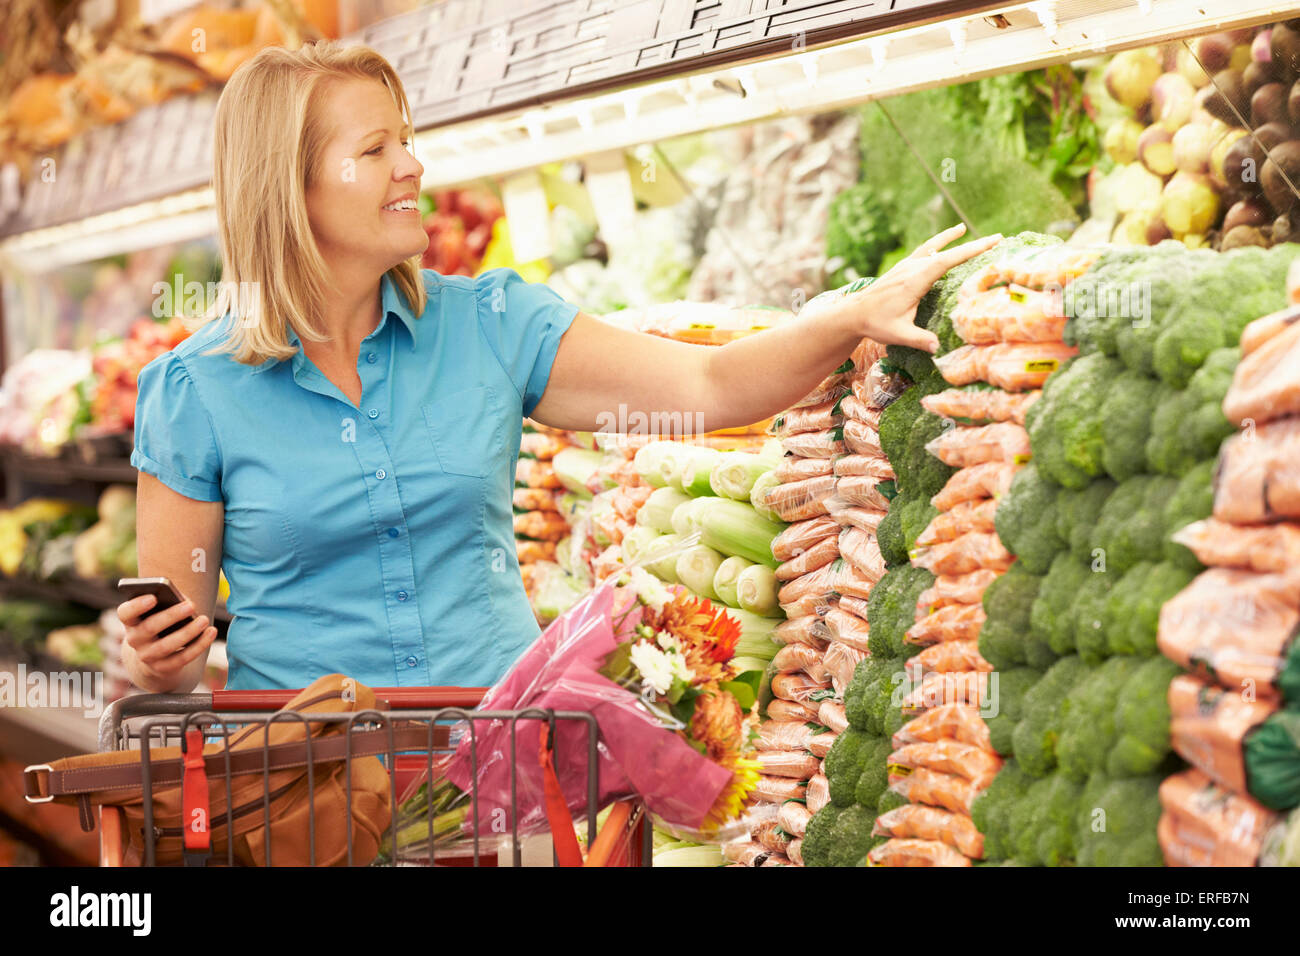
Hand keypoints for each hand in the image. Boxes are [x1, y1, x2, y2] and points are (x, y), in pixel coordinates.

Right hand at [118, 593, 217, 691]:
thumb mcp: (159, 613)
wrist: (155, 656)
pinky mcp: (163, 668)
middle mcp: (134, 640)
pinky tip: (211, 632)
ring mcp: (147, 656)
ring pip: (166, 645)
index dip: (137, 605)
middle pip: (149, 627)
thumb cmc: (161, 624)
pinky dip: (199, 645)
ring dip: (188, 632)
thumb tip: (186, 601)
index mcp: (131, 621)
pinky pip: (182, 658)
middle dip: (171, 615)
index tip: (153, 597)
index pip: (125, 613)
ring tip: (204, 620)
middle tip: (191, 605)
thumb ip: (168, 603)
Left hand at [839, 224, 1002, 352]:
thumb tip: (938, 349)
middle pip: (945, 251)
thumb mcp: (898, 335)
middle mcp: (911, 269)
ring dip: (948, 238)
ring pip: (931, 247)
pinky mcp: (900, 269)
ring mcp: (904, 267)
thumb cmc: (875, 324)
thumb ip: (920, 340)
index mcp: (914, 281)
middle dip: (971, 245)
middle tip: (995, 237)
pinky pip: (921, 252)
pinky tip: (939, 246)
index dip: (970, 251)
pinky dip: (934, 245)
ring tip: (962, 228)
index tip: (990, 242)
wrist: (852, 313)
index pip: (947, 260)